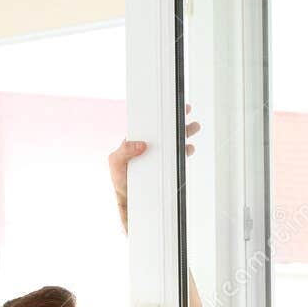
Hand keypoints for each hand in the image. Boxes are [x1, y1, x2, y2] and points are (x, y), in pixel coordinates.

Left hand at [109, 106, 200, 225]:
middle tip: (184, 112)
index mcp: (136, 141)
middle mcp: (149, 147)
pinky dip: (184, 151)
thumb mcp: (115, 162)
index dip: (158, 114)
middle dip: (176, 121)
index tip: (167, 107)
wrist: (129, 199)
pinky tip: (188, 148)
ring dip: (184, 134)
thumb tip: (141, 144)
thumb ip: (125, 151)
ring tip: (192, 128)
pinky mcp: (166, 167)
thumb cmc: (120, 179)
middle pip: (165, 131)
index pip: (148, 124)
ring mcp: (159, 157)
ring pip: (173, 142)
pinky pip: (177, 157)